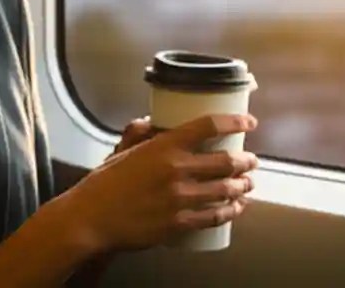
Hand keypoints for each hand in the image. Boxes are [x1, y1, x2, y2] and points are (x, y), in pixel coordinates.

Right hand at [58, 113, 258, 254]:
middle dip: (246, 161)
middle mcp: (176, 170)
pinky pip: (214, 216)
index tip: (248, 122)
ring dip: (243, 186)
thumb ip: (139, 132)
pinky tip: (236, 208)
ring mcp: (180, 199)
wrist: (92, 219)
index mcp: (163, 146)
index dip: (234, 122)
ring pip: (225, 191)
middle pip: (226, 162)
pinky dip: (230, 211)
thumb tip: (154, 122)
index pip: (208, 126)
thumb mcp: (121, 150)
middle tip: (252, 161)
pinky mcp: (179, 223)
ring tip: (248, 184)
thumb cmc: (104, 183)